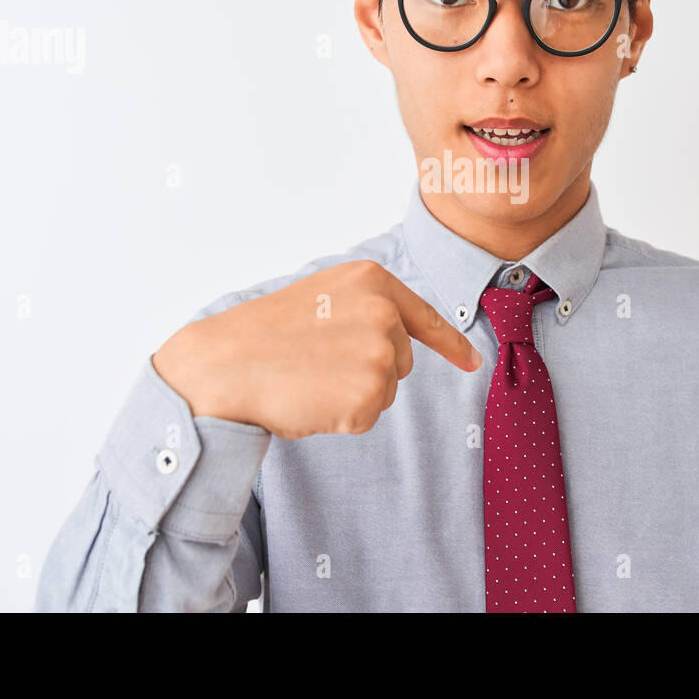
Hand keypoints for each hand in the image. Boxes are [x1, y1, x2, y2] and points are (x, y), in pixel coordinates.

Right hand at [151, 260, 482, 438]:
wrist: (225, 365)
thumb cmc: (266, 334)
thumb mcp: (324, 298)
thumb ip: (367, 309)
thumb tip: (401, 342)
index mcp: (373, 281)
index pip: (424, 316)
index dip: (451, 344)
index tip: (473, 364)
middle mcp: (385, 313)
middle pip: (402, 360)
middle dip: (367, 369)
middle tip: (316, 362)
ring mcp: (379, 354)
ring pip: (385, 390)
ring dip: (353, 393)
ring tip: (310, 377)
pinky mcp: (369, 394)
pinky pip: (368, 416)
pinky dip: (342, 417)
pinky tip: (311, 399)